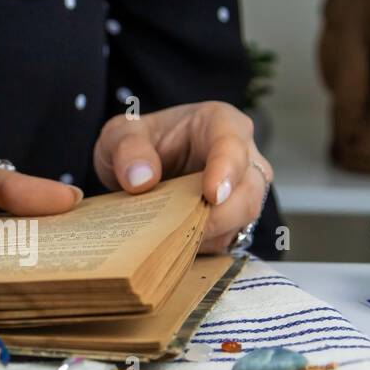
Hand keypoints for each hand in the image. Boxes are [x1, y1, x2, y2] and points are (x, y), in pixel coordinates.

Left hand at [93, 101, 272, 253]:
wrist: (139, 167)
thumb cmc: (139, 143)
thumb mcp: (121, 135)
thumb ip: (128, 148)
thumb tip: (141, 179)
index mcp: (219, 123)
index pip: (232, 145)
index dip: (226, 170)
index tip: (212, 194)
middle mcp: (241, 156)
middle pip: (248, 190)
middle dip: (221, 214)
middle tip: (186, 230)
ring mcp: (242, 190)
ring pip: (242, 218)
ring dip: (208, 233)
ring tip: (170, 238)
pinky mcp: (232, 219)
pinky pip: (227, 238)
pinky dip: (202, 245)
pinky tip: (172, 245)